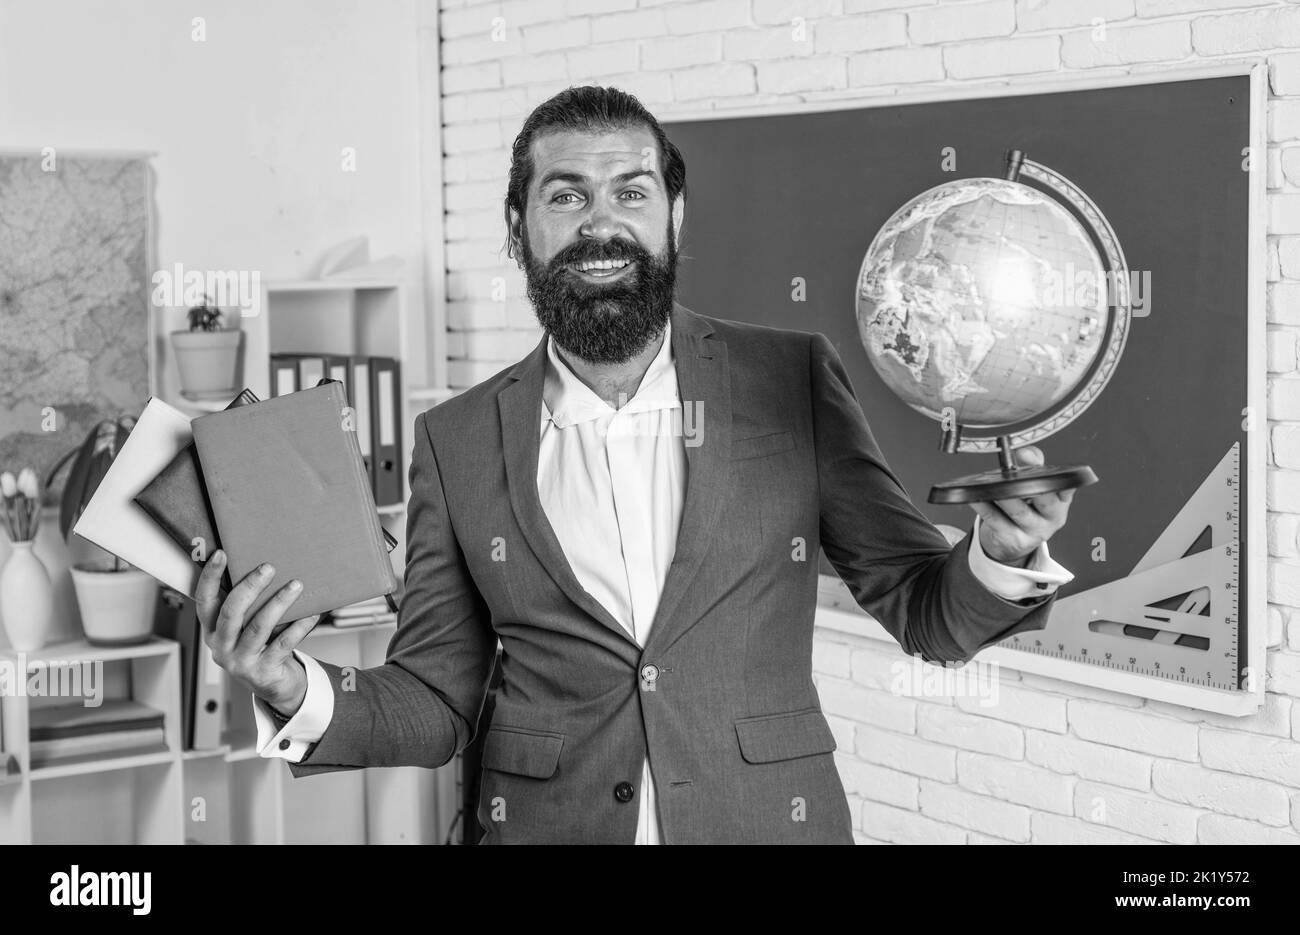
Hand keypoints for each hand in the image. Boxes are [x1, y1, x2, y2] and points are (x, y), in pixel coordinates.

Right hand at [195, 549, 319, 716]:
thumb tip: (265, 567)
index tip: (221, 554)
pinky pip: (283, 644)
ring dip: (279, 603)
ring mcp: (241, 661)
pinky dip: (298, 627)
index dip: (210, 577)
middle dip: (250, 587)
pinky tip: (311, 614)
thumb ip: (247, 604)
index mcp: (212, 630)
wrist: (273, 684)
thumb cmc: (260, 646)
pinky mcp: (262, 671)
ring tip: (296, 585)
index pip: (204, 601)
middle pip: (231, 612)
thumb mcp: (245, 626)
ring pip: (258, 627)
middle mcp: (221, 647)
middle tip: (268, 568)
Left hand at [970, 446, 1073, 564]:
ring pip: (1018, 511)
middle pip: (1044, 501)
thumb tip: (1025, 452)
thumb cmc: (1025, 507)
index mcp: (1060, 502)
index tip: (1049, 470)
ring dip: (1004, 496)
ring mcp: (1031, 531)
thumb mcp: (1034, 487)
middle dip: (1031, 486)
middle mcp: (1051, 519)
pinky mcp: (1011, 539)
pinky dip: (984, 505)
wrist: (1012, 541)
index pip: (1067, 489)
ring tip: (993, 485)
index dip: (1062, 480)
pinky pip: (994, 519)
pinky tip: (975, 496)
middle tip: (1017, 475)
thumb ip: (1033, 465)